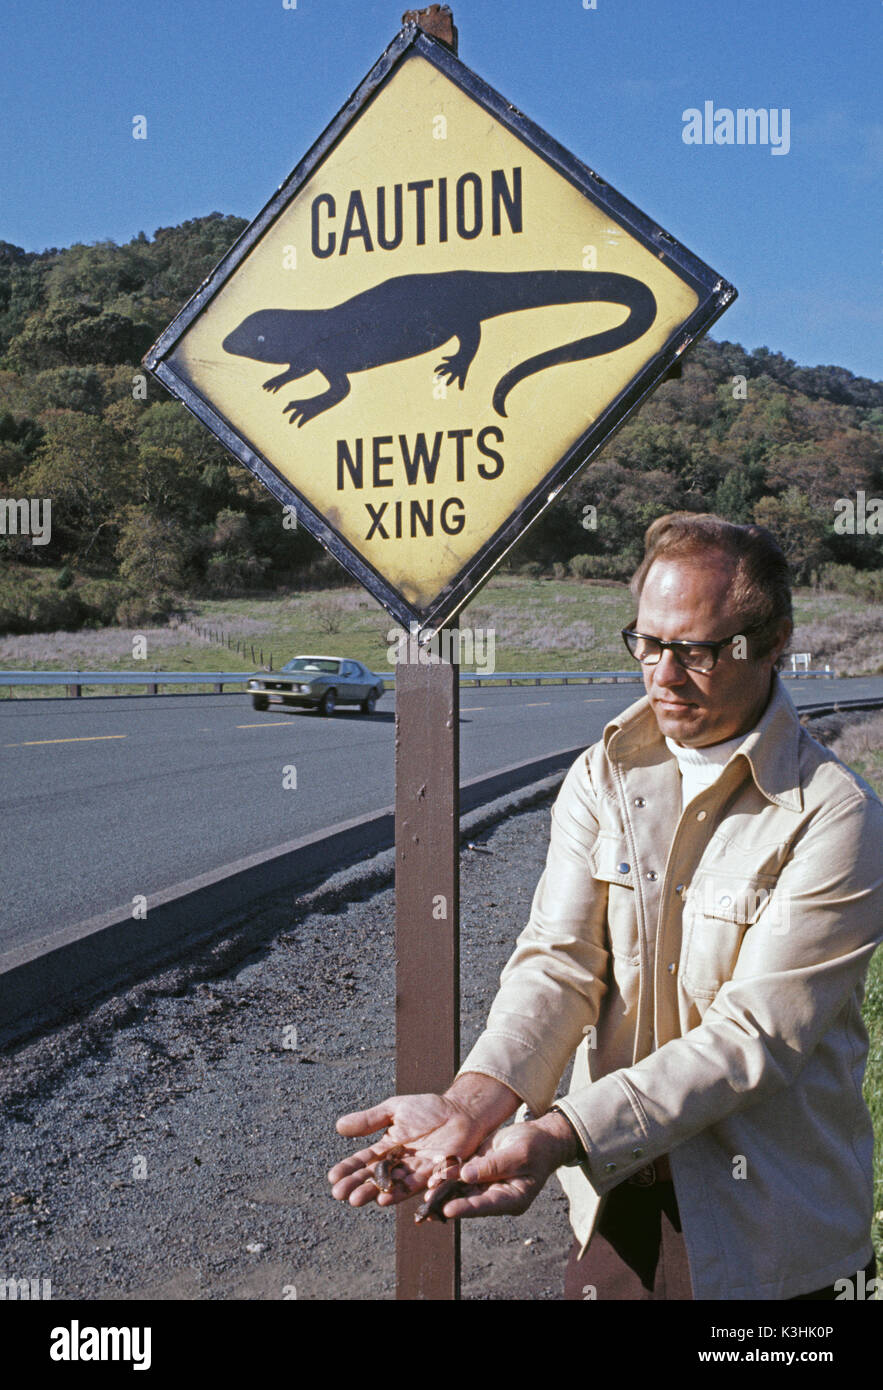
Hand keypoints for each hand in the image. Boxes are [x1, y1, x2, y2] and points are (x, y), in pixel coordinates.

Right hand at [328, 1092, 498, 1208]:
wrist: (461, 1112)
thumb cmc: (428, 1109)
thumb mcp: (395, 1109)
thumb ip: (370, 1120)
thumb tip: (338, 1126)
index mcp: (387, 1149)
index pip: (364, 1161)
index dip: (348, 1169)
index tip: (332, 1178)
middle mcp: (400, 1165)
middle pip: (376, 1178)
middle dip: (358, 1186)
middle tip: (341, 1195)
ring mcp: (418, 1172)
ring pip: (396, 1185)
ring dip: (380, 1193)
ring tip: (363, 1200)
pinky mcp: (438, 1175)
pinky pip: (423, 1186)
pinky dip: (411, 1192)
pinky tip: (396, 1197)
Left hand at [425, 1113, 578, 1220]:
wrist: (539, 1137)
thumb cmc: (535, 1146)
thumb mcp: (518, 1153)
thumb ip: (494, 1165)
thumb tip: (467, 1176)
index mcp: (513, 1199)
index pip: (487, 1206)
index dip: (467, 1208)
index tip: (448, 1210)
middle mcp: (497, 1195)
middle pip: (471, 1202)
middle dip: (449, 1202)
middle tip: (428, 1203)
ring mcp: (487, 1184)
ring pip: (462, 1190)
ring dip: (444, 1190)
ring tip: (427, 1191)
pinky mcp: (479, 1171)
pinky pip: (461, 1175)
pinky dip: (448, 1175)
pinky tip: (434, 1175)